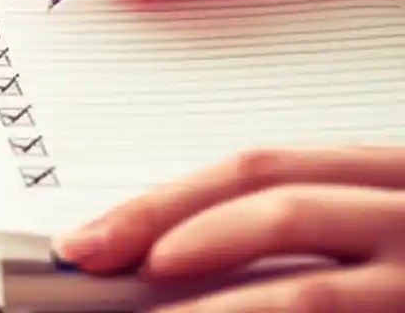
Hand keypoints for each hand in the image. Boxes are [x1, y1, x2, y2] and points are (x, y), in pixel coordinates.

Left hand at [52, 147, 404, 311]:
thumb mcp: (384, 226)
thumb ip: (318, 233)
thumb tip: (190, 256)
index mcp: (389, 173)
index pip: (259, 166)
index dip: (167, 197)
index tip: (97, 234)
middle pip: (266, 194)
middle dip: (160, 223)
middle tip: (89, 257)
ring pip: (307, 282)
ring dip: (213, 307)